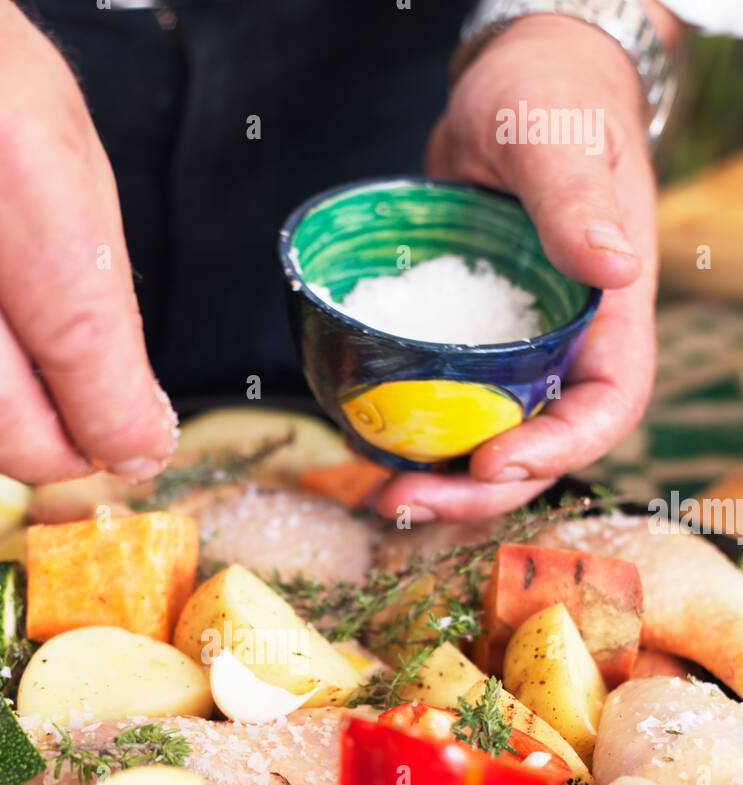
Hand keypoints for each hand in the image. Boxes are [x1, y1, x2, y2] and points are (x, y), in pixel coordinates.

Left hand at [377, 14, 658, 523]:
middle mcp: (565, 346)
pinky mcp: (464, 344)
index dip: (558, 450)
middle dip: (476, 491)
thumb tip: (615, 267)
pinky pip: (443, 403)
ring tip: (380, 496)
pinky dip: (409, 434)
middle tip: (404, 502)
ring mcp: (513, 351)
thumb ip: (577, 200)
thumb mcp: (559, 139)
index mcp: (610, 314)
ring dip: (437, 479)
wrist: (506, 89)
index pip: (606, 406)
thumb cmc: (549, 99)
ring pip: (485, 438)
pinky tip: (362, 445)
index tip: (492, 462)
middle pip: (536, 447)